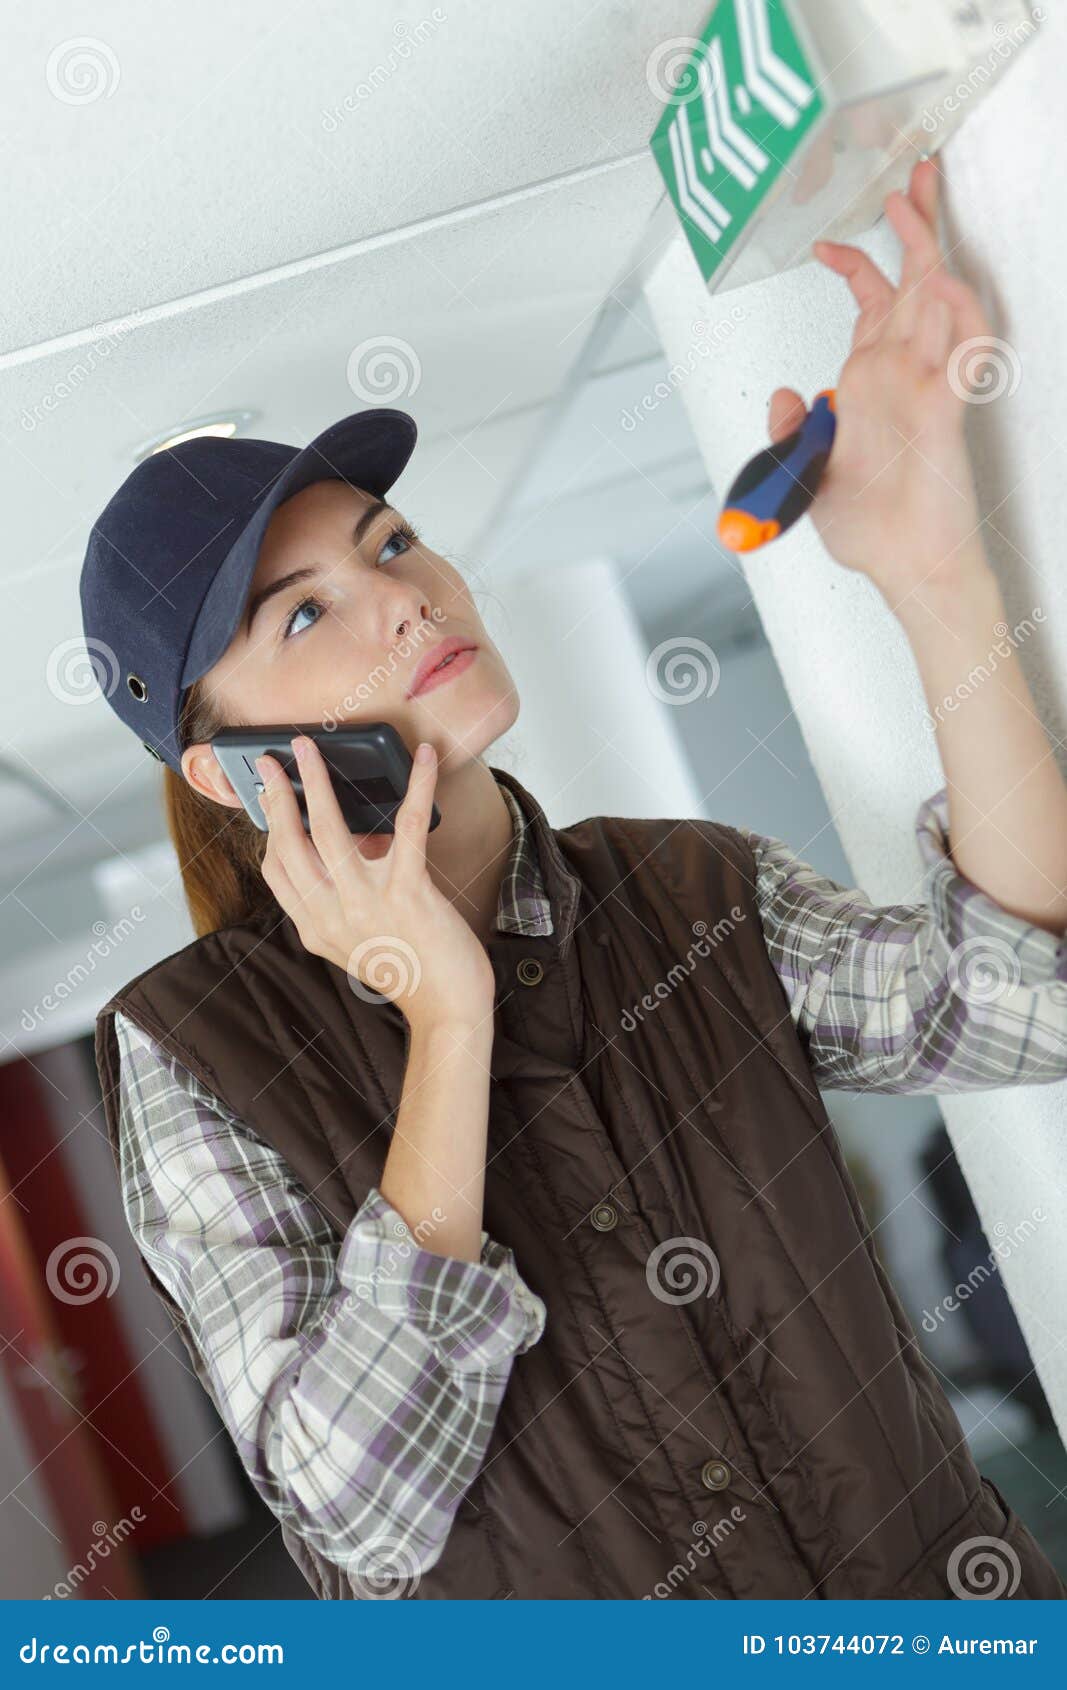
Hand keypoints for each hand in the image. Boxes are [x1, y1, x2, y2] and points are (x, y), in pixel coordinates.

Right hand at [255, 736, 496, 1029]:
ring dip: (315, 782)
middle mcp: (331, 917)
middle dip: (276, 794)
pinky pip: (407, 827)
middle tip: (271, 758)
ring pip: (328, 830)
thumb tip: (345, 842)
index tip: (268, 794)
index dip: (269, 828)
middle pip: (289, 844)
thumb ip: (340, 901)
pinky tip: (423, 759)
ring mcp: (366, 905)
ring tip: (310, 748)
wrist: (449, 1009)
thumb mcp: (358, 940)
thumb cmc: (412, 969)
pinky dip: (417, 786)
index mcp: (315, 928)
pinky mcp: (408, 894)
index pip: (276, 871)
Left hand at [767, 156, 994, 600]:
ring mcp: (927, 391)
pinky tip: (943, 284)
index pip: (869, 309)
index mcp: (869, 386)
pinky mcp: (945, 415)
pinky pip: (962, 353)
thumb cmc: (871, 531)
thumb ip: (794, 434)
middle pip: (910, 285)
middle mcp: (900, 378)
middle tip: (911, 173)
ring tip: (918, 201)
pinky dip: (956, 316)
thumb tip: (786, 396)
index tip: (825, 241)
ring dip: (928, 251)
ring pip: (936, 303)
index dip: (853, 269)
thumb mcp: (808, 477)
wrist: (904, 569)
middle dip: (911, 228)